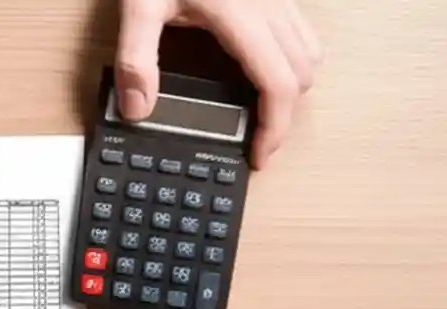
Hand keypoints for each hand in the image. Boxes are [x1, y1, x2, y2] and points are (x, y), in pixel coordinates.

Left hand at [116, 0, 322, 168]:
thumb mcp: (139, 6)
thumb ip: (136, 60)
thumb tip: (137, 108)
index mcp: (241, 15)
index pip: (277, 85)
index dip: (274, 128)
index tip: (258, 156)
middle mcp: (270, 4)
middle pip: (303, 73)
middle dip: (285, 113)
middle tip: (256, 139)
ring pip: (310, 49)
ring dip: (293, 85)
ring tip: (260, 109)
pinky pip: (299, 29)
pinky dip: (290, 58)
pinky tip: (257, 66)